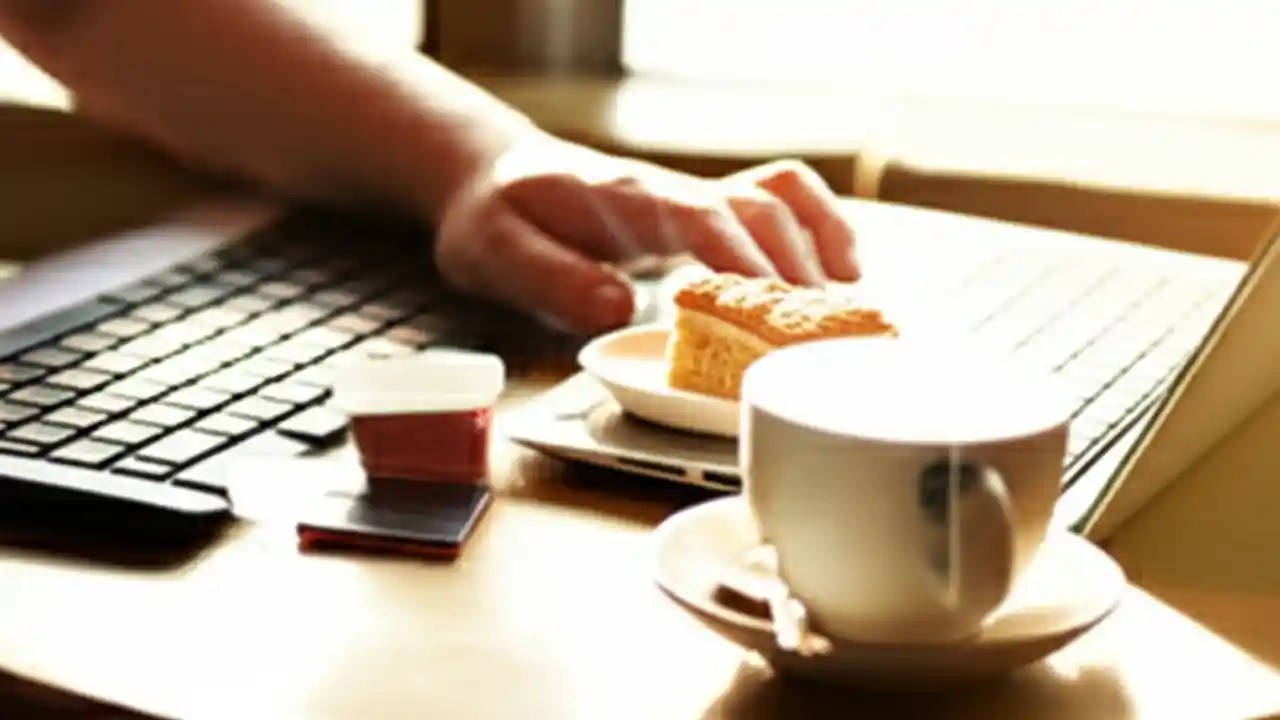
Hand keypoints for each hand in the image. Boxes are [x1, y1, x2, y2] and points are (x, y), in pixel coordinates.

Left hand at [433, 132, 860, 333]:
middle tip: (826, 334)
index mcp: (622, 197)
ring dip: (823, 239)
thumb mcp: (495, 251)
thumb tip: (620, 307)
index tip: (777, 310)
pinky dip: (817, 229)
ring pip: (780, 194)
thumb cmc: (496, 218)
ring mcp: (691, 197)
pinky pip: (776, 201)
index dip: (746, 261)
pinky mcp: (702, 213)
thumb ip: (551, 276)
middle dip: (799, 267)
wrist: (494, 179)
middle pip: (757, 207)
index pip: (702, 217)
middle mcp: (669, 190)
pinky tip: (840, 273)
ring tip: (851, 302)